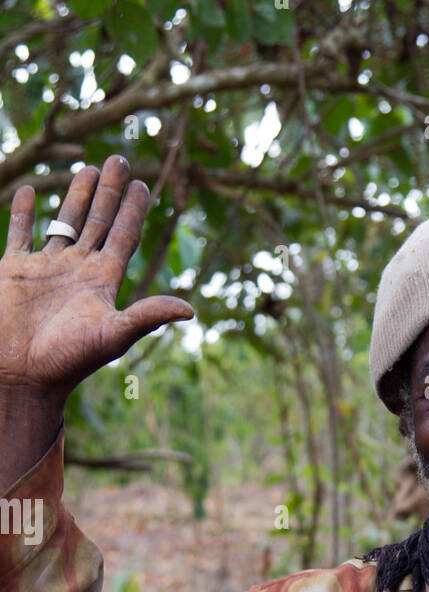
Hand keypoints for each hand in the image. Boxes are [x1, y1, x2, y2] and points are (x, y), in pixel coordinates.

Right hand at [0, 155, 193, 400]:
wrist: (20, 376)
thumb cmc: (67, 360)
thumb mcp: (112, 335)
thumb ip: (147, 317)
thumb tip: (190, 309)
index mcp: (102, 282)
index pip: (123, 236)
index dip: (134, 211)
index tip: (144, 184)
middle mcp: (77, 271)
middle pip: (98, 222)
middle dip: (109, 192)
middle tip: (120, 158)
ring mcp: (46, 269)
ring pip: (64, 222)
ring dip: (75, 196)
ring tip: (86, 168)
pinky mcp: (14, 271)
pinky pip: (20, 234)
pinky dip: (23, 213)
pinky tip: (29, 191)